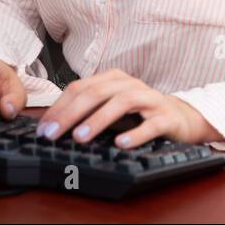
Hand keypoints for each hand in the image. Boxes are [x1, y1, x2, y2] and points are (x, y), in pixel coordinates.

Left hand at [36, 68, 222, 148]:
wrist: (181, 118)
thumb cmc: (139, 114)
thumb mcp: (111, 108)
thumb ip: (88, 110)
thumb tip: (53, 126)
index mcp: (115, 79)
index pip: (81, 87)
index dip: (59, 107)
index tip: (43, 128)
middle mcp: (132, 85)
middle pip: (97, 92)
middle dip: (71, 114)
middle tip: (53, 134)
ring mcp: (151, 99)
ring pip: (123, 102)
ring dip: (98, 119)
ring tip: (80, 137)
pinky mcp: (167, 117)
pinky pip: (151, 124)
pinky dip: (135, 134)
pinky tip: (121, 144)